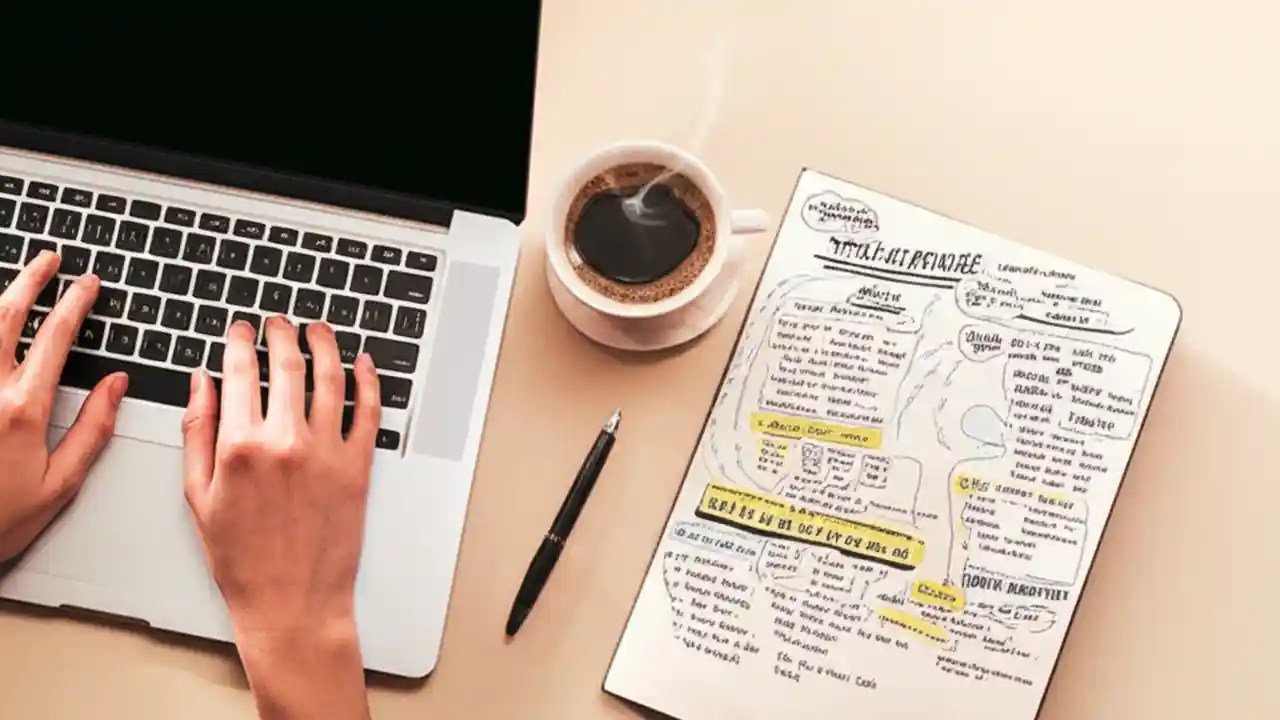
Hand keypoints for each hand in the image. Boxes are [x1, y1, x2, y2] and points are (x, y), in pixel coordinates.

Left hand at [0, 253, 126, 563]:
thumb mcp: (59, 485)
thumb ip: (91, 430)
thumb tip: (115, 386)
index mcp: (22, 409)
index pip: (54, 338)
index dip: (74, 304)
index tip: (87, 285)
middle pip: (7, 315)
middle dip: (31, 281)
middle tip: (47, 260)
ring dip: (0, 296)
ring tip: (15, 280)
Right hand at [182, 316, 378, 719]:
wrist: (291, 603)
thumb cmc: (242, 559)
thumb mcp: (198, 497)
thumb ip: (198, 433)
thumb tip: (201, 382)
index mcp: (240, 447)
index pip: (242, 372)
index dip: (241, 341)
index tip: (242, 329)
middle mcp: (286, 443)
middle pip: (288, 365)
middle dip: (283, 333)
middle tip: (280, 321)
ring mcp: (328, 453)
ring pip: (331, 378)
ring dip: (326, 345)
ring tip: (319, 330)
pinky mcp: (359, 467)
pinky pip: (369, 412)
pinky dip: (370, 381)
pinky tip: (364, 364)